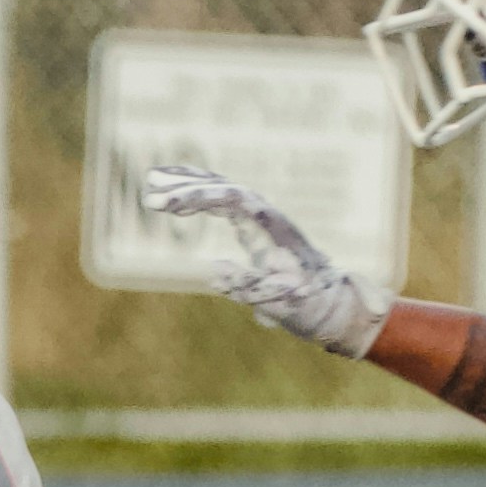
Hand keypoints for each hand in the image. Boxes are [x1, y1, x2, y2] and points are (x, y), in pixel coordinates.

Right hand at [141, 163, 389, 359]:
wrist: (336, 304)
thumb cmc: (311, 305)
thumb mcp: (283, 303)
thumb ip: (250, 287)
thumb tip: (213, 268)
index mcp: (273, 228)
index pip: (232, 199)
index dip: (198, 197)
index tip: (166, 205)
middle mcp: (267, 214)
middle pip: (223, 186)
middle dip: (185, 187)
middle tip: (149, 191)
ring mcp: (262, 218)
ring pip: (222, 189)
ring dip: (189, 184)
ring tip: (152, 180)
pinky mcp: (257, 226)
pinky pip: (225, 202)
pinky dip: (200, 197)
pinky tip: (179, 202)